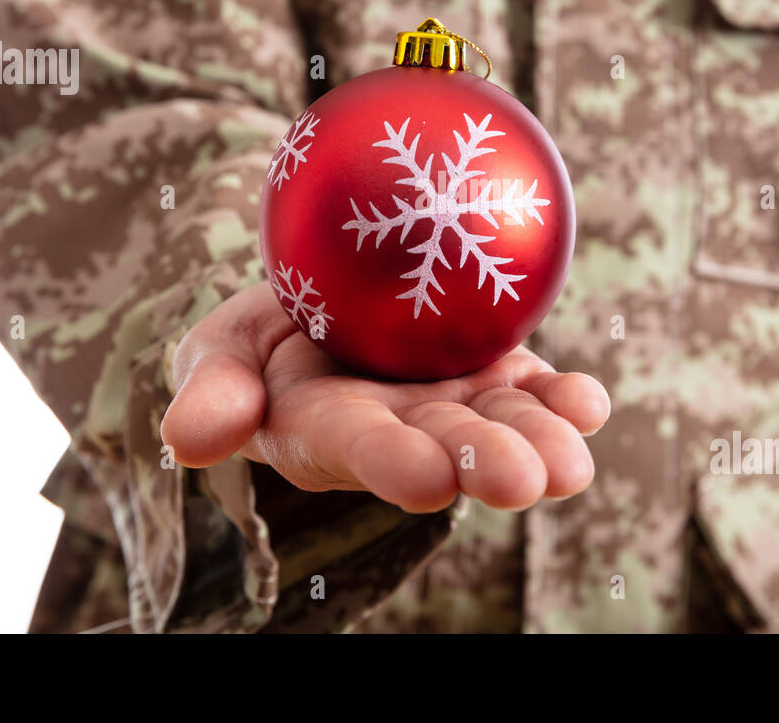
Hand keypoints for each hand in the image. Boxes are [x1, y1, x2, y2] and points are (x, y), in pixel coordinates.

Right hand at [161, 283, 609, 512]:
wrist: (324, 298)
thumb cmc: (262, 338)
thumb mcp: (219, 351)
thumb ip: (212, 391)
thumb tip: (190, 440)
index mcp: (332, 431)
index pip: (362, 450)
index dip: (393, 463)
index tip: (427, 479)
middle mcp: (404, 429)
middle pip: (449, 448)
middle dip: (486, 464)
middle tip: (526, 480)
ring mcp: (459, 401)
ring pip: (505, 425)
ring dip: (542, 440)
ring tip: (573, 459)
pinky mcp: (498, 370)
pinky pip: (537, 387)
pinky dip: (566, 397)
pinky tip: (589, 402)